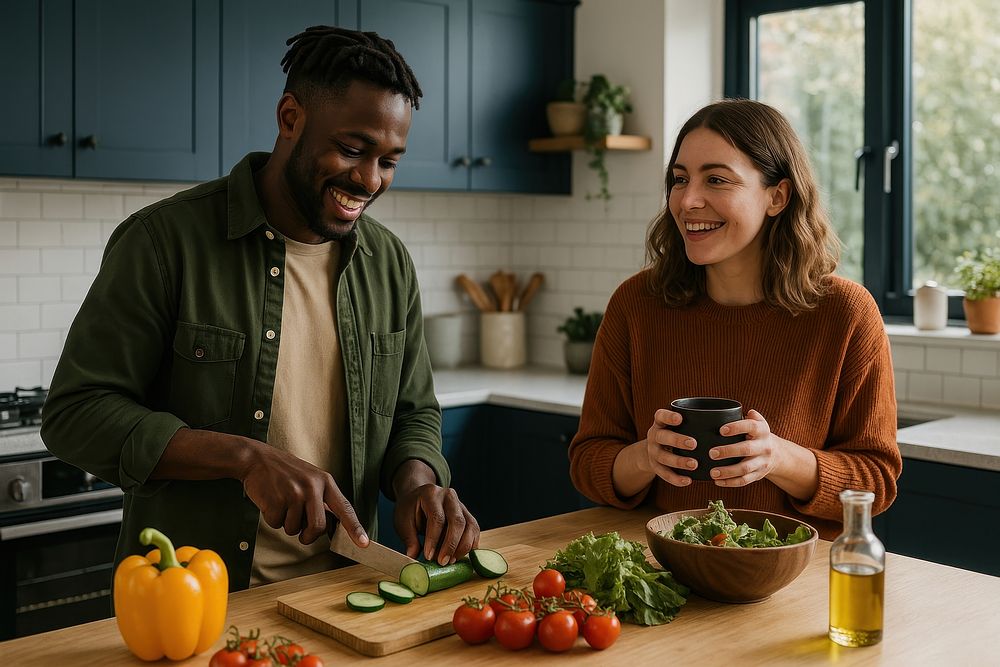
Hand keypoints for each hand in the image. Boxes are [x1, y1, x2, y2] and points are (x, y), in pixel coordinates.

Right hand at [240, 443, 366, 546]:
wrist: (257, 459)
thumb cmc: (285, 473)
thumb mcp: (310, 479)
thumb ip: (321, 501)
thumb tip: (330, 528)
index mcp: (325, 482)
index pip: (344, 508)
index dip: (355, 527)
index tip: (364, 543)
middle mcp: (312, 487)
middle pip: (317, 527)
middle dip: (308, 536)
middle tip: (302, 533)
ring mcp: (294, 493)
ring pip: (294, 529)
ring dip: (286, 524)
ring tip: (282, 504)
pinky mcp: (276, 500)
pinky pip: (276, 524)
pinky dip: (272, 519)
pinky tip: (270, 502)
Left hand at [394, 483, 479, 565]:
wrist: (419, 497)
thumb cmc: (410, 509)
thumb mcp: (403, 521)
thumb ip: (409, 539)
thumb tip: (413, 558)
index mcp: (431, 494)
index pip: (437, 518)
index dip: (434, 539)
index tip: (428, 556)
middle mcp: (449, 496)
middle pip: (457, 521)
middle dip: (451, 545)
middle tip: (442, 562)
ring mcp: (461, 505)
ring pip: (470, 526)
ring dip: (463, 547)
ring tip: (451, 561)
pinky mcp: (467, 514)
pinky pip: (474, 530)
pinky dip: (470, 545)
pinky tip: (459, 556)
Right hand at [642, 408, 700, 486]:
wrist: (655, 450)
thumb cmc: (676, 434)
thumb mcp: (678, 425)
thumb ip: (694, 421)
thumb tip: (727, 416)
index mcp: (660, 423)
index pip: (660, 416)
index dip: (668, 417)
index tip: (680, 418)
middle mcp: (654, 436)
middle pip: (662, 437)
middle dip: (677, 440)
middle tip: (694, 444)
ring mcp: (653, 452)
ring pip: (663, 457)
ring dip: (678, 461)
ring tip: (694, 464)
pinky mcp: (655, 467)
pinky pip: (664, 474)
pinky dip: (676, 479)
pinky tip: (688, 481)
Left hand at [704, 409, 783, 486]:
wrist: (777, 455)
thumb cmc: (757, 435)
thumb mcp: (758, 423)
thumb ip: (748, 417)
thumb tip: (740, 411)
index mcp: (762, 431)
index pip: (751, 426)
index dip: (736, 427)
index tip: (721, 430)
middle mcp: (764, 447)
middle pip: (746, 449)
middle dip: (728, 451)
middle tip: (711, 453)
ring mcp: (762, 463)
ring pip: (744, 469)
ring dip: (727, 472)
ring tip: (712, 472)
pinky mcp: (758, 475)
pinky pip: (744, 481)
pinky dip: (730, 483)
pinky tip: (717, 481)